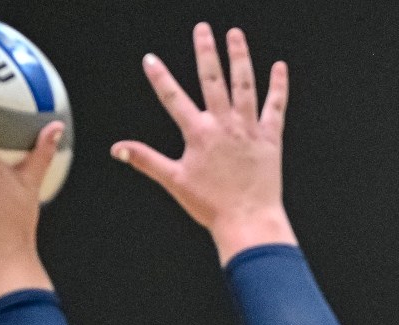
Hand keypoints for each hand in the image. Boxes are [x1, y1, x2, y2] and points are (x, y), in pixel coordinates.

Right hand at [112, 23, 295, 261]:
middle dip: (206, 52)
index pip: (173, 98)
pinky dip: (279, 87)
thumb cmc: (213, 205)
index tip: (150, 59)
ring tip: (235, 35)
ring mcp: (249, 130)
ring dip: (240, 58)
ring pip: (244, 86)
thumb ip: (146, 160)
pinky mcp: (270, 139)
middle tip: (202, 29)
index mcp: (199, 134)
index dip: (160, 78)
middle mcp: (224, 126)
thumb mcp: (174, 181)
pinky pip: (275, 107)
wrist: (249, 220)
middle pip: (212, 80)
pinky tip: (280, 67)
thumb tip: (118, 149)